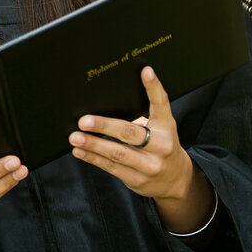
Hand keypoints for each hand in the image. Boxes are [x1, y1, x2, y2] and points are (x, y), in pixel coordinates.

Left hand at [69, 66, 214, 233]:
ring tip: (75, 137)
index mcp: (166, 127)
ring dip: (93, 145)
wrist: (176, 180)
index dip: (153, 87)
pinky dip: (93, 158)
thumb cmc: (162, 145)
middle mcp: (160, 145)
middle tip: (84, 120)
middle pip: (130, 133)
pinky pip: (111, 168)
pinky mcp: (136, 179)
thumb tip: (107, 100)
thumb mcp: (161, 127)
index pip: (161, 104)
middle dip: (105, 126)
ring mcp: (148, 165)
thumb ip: (143, 114)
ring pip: (117, 154)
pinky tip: (79, 151)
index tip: (145, 71)